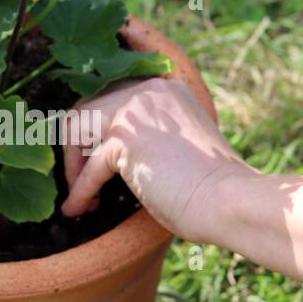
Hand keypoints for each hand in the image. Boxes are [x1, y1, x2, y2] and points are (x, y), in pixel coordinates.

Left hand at [59, 77, 251, 243]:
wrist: (230, 201)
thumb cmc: (211, 189)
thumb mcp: (177, 148)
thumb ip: (148, 138)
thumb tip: (103, 155)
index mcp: (165, 90)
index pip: (110, 96)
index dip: (93, 130)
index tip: (89, 161)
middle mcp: (148, 91)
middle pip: (86, 106)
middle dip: (76, 147)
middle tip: (83, 182)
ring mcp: (135, 110)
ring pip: (76, 127)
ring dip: (72, 166)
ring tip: (83, 200)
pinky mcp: (125, 138)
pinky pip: (88, 167)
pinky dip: (80, 191)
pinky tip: (79, 210)